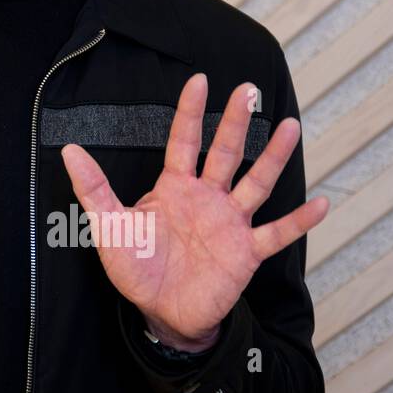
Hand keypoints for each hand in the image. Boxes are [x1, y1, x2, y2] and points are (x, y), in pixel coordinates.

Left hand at [60, 73, 329, 350]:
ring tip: (292, 126)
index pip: (184, 141)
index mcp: (174, 187)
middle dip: (235, 121)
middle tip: (248, 89)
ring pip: (256, 183)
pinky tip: (322, 204)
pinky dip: (300, 221)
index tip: (199, 80)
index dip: (190, 112)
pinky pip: (277, 233)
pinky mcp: (246, 252)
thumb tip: (69, 150)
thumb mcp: (108, 225)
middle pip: (225, 152)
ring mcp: (230, 223)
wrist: (161, 312)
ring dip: (274, 156)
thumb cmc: (135, 267)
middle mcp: (207, 198)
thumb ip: (92, 188)